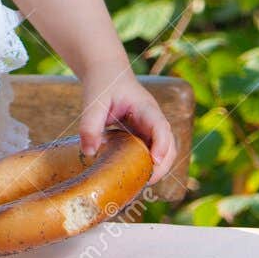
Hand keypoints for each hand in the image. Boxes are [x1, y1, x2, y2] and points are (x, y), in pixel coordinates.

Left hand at [77, 64, 178, 187]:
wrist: (106, 73)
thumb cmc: (103, 84)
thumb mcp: (94, 101)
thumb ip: (89, 124)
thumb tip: (88, 152)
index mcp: (146, 108)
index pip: (161, 127)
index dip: (162, 145)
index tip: (154, 161)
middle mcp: (154, 120)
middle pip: (170, 146)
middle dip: (162, 165)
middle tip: (145, 182)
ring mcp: (151, 129)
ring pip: (164, 152)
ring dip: (156, 168)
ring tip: (138, 184)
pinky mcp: (143, 135)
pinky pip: (150, 153)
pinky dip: (146, 166)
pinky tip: (131, 177)